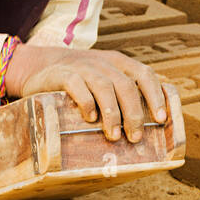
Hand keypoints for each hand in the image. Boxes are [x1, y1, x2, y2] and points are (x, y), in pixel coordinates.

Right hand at [5, 43, 168, 142]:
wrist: (38, 68)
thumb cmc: (78, 84)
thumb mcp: (101, 82)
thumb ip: (119, 96)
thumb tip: (141, 131)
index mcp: (118, 63)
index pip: (144, 74)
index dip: (155, 96)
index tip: (161, 119)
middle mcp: (103, 62)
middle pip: (126, 85)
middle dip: (133, 113)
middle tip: (135, 137)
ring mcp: (82, 66)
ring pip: (104, 87)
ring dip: (112, 113)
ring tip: (113, 136)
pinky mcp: (62, 74)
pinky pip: (77, 86)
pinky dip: (86, 102)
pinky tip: (90, 118)